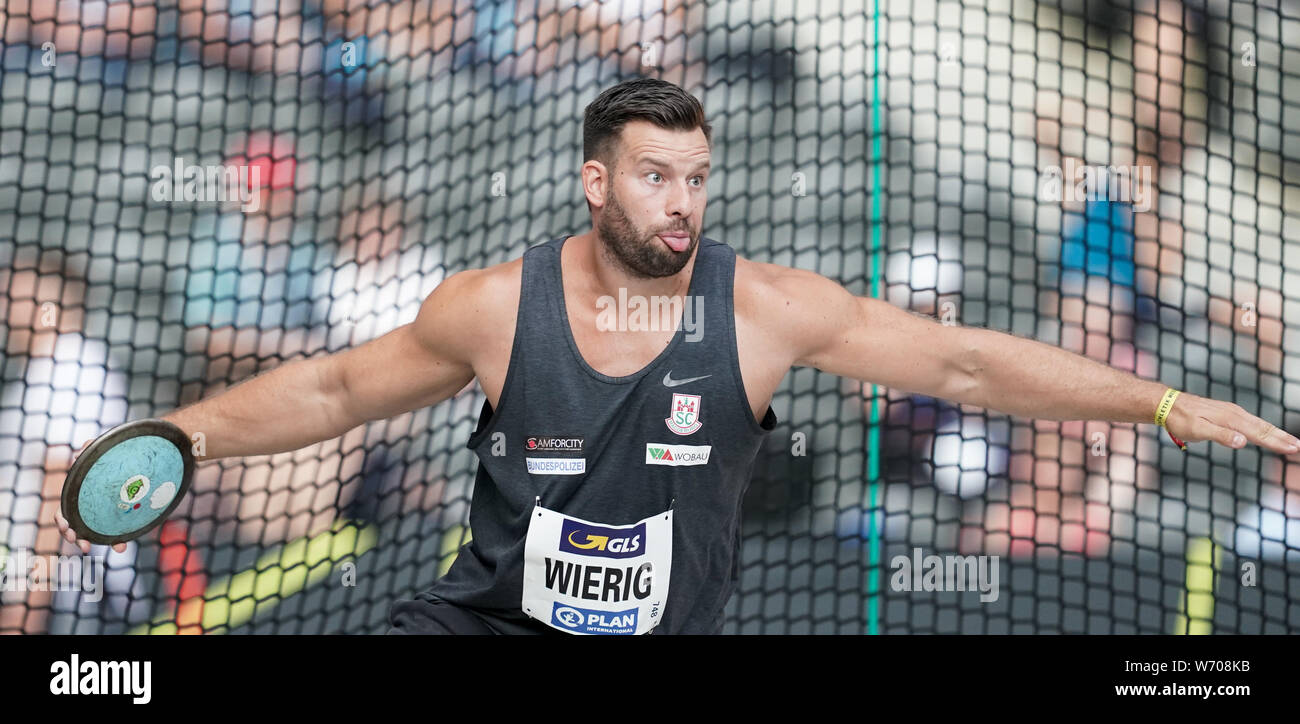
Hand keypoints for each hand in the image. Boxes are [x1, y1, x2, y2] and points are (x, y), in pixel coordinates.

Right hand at [53, 439, 127, 554]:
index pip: (64, 511)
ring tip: (91, 548)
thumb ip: (90, 449)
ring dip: (89, 543)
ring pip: (91, 535)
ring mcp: (103, 516)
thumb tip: (77, 455)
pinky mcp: (119, 521)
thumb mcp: (104, 450)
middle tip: (80, 542)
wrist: (142, 463)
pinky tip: (121, 546)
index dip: (62, 521)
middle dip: (73, 537)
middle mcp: (88, 509)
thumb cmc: (117, 456)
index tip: (67, 526)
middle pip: (74, 527)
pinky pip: (115, 535)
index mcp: (80, 496)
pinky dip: (116, 543)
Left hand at [1164, 392, 1299, 454]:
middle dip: (1281, 437)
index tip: (1293, 449)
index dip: (1276, 442)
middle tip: (1298, 447)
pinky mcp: (1227, 413)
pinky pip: (1250, 422)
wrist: (1168, 404)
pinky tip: (1265, 432)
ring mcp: (1231, 412)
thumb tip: (1243, 441)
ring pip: (1258, 424)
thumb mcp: (1198, 430)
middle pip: (1263, 428)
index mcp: (1231, 419)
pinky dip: (1262, 428)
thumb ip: (1221, 436)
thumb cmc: (1181, 420)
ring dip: (1275, 433)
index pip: (1258, 433)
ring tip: (1289, 441)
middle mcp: (1235, 414)